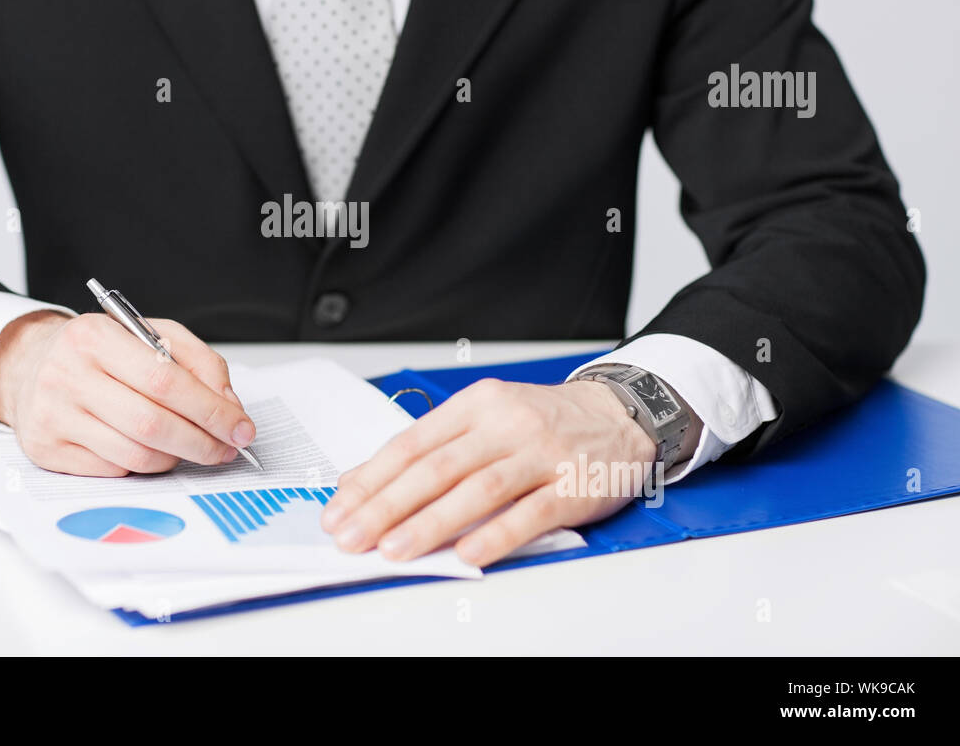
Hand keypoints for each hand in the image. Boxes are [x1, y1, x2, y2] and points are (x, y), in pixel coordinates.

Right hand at [0, 311, 253, 475]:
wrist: (30, 364)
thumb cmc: (97, 352)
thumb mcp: (150, 336)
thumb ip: (198, 362)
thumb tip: (228, 407)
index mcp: (95, 337)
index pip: (165, 380)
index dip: (211, 410)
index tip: (240, 427)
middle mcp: (67, 375)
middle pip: (152, 423)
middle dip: (202, 442)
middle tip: (227, 448)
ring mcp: (53, 415)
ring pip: (136, 454)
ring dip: (176, 457)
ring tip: (190, 447)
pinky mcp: (47, 450)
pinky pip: (114, 470)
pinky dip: (142, 464)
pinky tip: (148, 448)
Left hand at [320, 379, 658, 566]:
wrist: (622, 414)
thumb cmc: (543, 422)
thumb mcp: (483, 419)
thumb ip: (428, 448)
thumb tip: (361, 480)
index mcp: (475, 406)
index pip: (410, 444)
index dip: (370, 479)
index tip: (338, 510)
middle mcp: (504, 424)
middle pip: (435, 468)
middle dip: (386, 506)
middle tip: (352, 536)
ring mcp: (540, 454)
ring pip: (476, 489)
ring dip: (430, 523)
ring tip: (394, 550)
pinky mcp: (573, 486)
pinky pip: (529, 512)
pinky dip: (495, 534)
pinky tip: (466, 554)